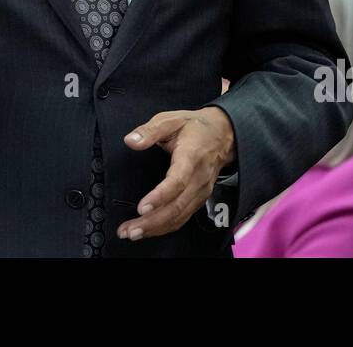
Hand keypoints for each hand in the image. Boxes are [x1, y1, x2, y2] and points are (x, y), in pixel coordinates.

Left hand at [118, 107, 235, 240]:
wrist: (222, 134)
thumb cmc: (195, 127)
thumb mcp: (171, 119)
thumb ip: (150, 130)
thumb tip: (131, 140)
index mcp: (190, 157)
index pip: (177, 182)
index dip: (159, 197)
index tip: (141, 207)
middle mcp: (198, 178)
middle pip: (176, 206)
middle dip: (152, 222)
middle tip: (129, 230)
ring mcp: (201, 191)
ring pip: (180, 216)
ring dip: (156, 228)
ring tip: (133, 233)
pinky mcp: (199, 198)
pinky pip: (183, 217)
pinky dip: (166, 227)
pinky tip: (149, 231)